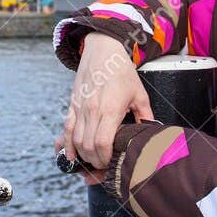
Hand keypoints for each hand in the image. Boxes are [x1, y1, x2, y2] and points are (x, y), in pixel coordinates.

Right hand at [60, 32, 152, 171]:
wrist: (102, 50)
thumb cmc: (122, 71)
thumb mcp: (139, 93)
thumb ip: (146, 115)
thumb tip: (151, 132)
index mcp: (110, 109)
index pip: (103, 143)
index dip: (105, 158)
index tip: (111, 163)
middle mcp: (92, 110)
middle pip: (87, 146)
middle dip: (95, 161)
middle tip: (103, 166)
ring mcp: (80, 107)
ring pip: (75, 140)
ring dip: (82, 155)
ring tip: (91, 161)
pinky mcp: (72, 104)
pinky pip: (66, 129)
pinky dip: (66, 144)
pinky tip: (70, 155)